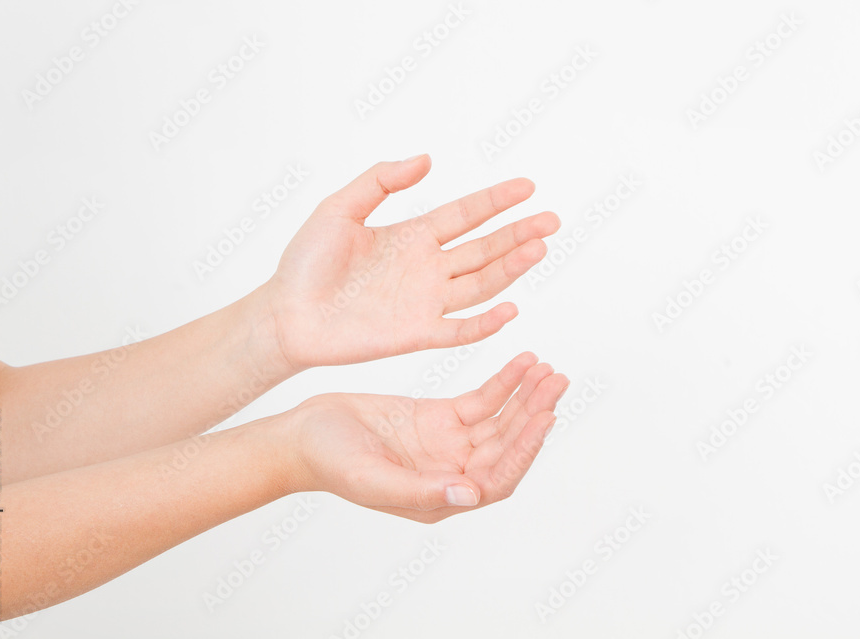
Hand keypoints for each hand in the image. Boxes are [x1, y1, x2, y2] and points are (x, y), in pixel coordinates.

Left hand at [262, 155, 559, 369]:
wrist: (286, 314)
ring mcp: (424, 302)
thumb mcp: (338, 208)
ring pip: (481, 284)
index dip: (497, 201)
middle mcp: (426, 268)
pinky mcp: (415, 334)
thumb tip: (427, 160)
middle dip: (519, 233)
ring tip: (539, 248)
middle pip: (484, 248)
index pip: (466, 215)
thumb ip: (381, 181)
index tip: (528, 187)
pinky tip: (510, 310)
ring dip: (511, 268)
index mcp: (412, 236)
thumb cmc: (306, 262)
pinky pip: (458, 330)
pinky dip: (485, 324)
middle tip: (552, 220)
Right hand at [282, 353, 568, 522]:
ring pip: (500, 420)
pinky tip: (522, 362)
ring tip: (548, 368)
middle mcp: (452, 474)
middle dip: (534, 414)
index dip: (524, 450)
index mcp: (442, 498)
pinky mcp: (439, 418)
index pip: (497, 478)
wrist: (302, 435)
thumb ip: (421, 491)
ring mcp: (448, 445)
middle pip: (506, 445)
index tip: (545, 417)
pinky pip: (481, 400)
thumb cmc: (329, 462)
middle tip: (557, 381)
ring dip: (525, 396)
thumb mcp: (372, 479)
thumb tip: (470, 497)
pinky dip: (504, 382)